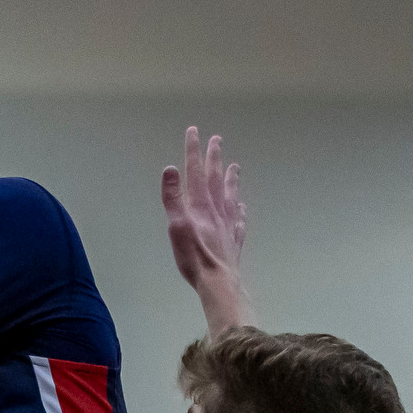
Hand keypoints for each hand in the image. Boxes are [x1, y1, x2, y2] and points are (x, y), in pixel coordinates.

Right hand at [160, 126, 251, 331]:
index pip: (196, 172)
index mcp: (200, 205)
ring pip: (230, 195)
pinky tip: (241, 206)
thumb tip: (170, 168)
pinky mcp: (234, 239)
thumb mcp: (176, 226)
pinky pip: (238, 219)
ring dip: (231, 179)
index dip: (193, 151)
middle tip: (217, 139)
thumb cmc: (193, 256)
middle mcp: (217, 210)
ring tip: (234, 166)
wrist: (218, 280)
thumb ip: (172, 198)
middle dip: (214, 157)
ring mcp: (228, 224)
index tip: (194, 132)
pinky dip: (239, 209)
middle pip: (215, 178)